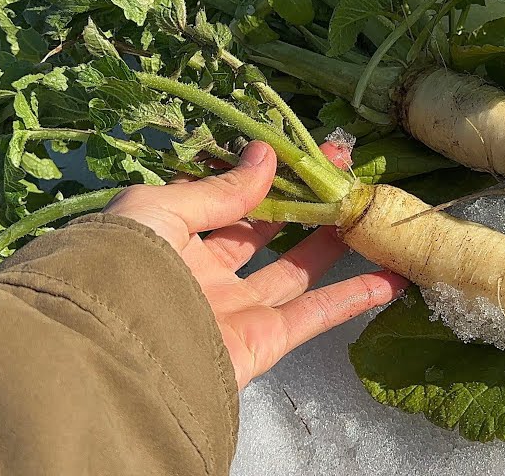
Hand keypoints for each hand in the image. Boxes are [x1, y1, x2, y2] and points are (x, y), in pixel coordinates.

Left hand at [102, 141, 407, 388]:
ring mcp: (235, 309)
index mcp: (171, 237)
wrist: (114, 352)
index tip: (307, 152)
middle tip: (346, 171)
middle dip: (306, 200)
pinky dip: (353, 298)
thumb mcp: (160, 209)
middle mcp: (204, 273)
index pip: (227, 199)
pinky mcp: (261, 342)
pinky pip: (313, 315)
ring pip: (296, 270)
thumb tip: (266, 155)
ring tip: (372, 212)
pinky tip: (390, 277)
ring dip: (335, 243)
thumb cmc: (124, 266)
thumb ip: (218, 189)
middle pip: (267, 231)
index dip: (267, 174)